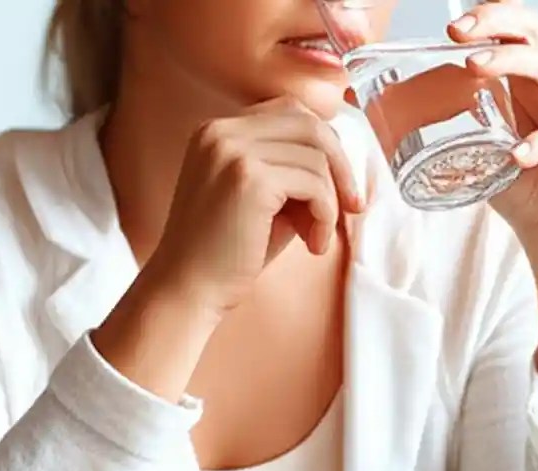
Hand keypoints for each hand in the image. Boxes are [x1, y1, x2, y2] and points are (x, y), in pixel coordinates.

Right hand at [146, 96, 365, 315]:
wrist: (187, 290)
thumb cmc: (225, 254)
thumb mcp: (259, 199)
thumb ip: (289, 171)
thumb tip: (341, 165)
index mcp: (217, 131)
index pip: (290, 113)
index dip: (324, 147)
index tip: (339, 185)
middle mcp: (221, 131)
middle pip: (309, 124)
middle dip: (340, 165)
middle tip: (351, 206)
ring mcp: (233, 151)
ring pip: (317, 156)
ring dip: (330, 202)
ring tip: (316, 238)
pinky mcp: (250, 178)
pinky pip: (315, 184)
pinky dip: (325, 215)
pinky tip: (312, 245)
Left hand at [449, 1, 537, 437]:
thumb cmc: (531, 202)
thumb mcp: (476, 161)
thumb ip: (437, 134)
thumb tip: (365, 105)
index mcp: (536, 89)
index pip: (518, 34)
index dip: (488, 19)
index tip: (449, 29)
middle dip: (497, 23)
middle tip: (457, 35)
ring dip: (512, 64)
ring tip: (473, 70)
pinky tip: (521, 155)